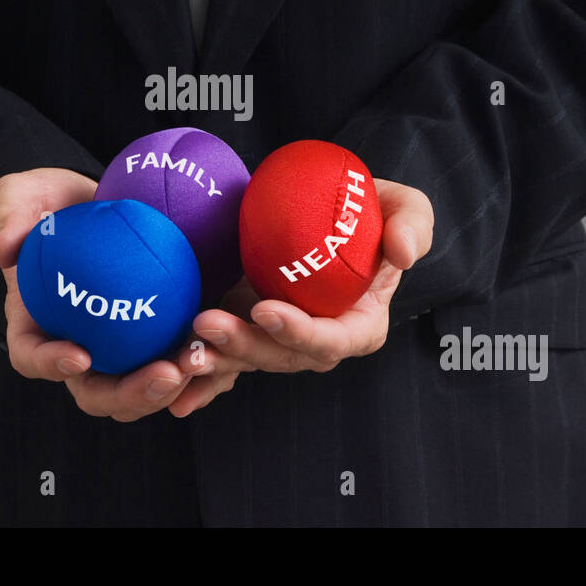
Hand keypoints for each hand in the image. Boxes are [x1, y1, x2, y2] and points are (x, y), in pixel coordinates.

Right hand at [0, 168, 215, 421]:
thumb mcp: (17, 196)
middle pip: (97, 393)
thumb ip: (6, 217)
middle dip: (131, 395)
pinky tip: (223, 344)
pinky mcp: (157, 336)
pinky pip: (178, 359)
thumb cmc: (49, 202)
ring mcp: (120, 349)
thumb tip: (4, 248)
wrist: (97, 201)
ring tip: (198, 362)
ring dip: (172, 387)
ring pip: (142, 389)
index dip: (50, 366)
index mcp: (35, 325)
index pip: (31, 357)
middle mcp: (78, 349)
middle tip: (164, 374)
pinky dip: (200, 360)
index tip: (79, 355)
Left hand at [169, 178, 432, 414]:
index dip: (300, 332)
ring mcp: (278, 342)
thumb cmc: (367, 209)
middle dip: (244, 347)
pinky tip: (173, 381)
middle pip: (281, 357)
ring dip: (215, 361)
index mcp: (359, 325)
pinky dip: (200, 376)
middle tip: (206, 322)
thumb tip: (403, 253)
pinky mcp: (248, 333)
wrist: (319, 208)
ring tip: (182, 350)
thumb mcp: (404, 205)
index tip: (267, 309)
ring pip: (246, 361)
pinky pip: (224, 360)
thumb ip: (412, 223)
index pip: (332, 340)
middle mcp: (316, 343)